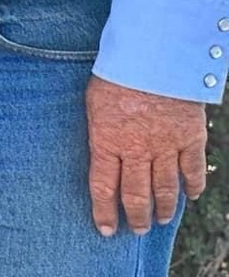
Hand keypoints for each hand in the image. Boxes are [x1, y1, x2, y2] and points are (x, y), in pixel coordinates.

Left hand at [85, 74, 207, 235]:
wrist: (153, 57)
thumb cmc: (116, 73)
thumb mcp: (93, 102)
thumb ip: (100, 131)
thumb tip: (101, 151)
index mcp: (106, 141)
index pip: (103, 187)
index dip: (104, 212)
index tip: (105, 229)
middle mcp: (136, 151)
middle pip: (136, 195)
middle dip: (136, 217)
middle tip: (137, 229)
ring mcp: (166, 147)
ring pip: (165, 189)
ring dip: (164, 208)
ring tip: (161, 220)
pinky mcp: (190, 139)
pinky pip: (192, 171)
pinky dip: (193, 187)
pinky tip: (190, 196)